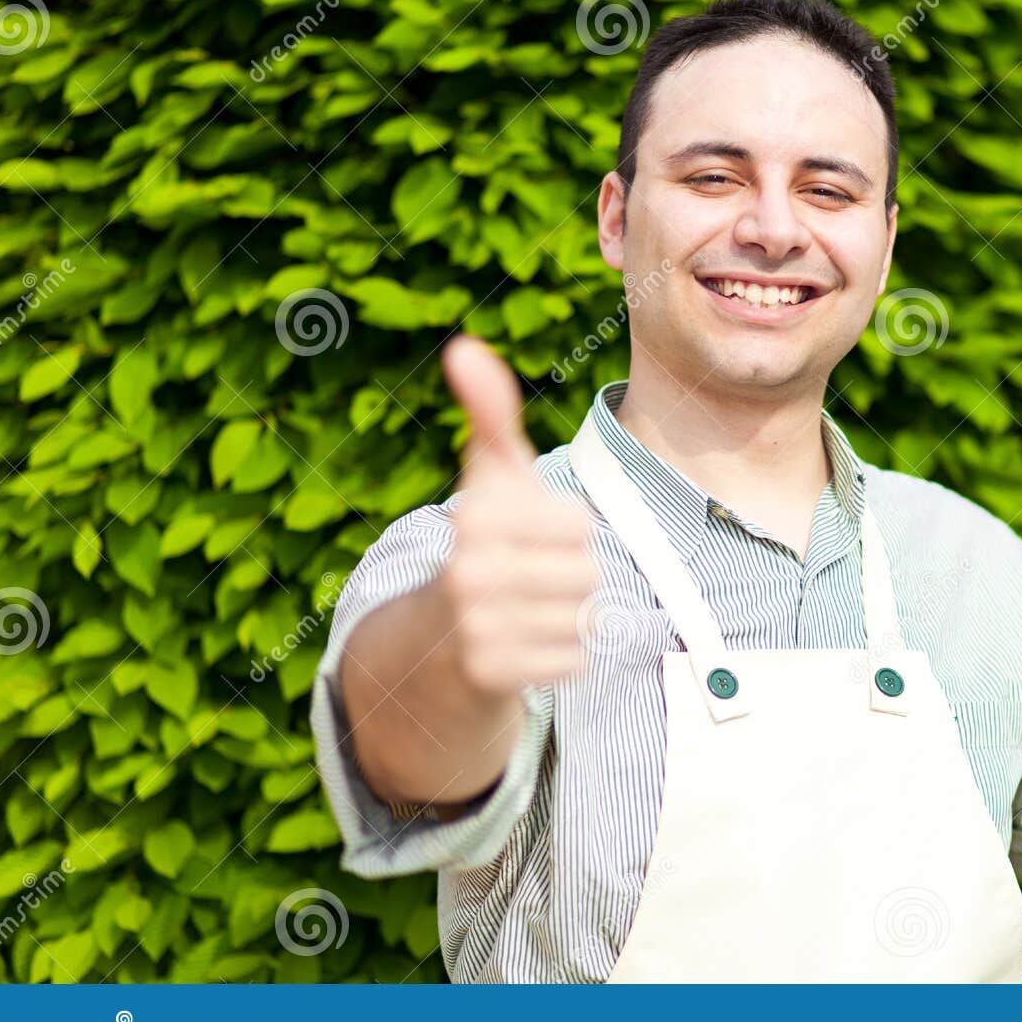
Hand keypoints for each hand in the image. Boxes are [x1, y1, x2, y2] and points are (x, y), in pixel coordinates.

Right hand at [437, 335, 596, 696]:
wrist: (435, 642)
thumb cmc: (483, 543)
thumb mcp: (490, 478)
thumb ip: (490, 414)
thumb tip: (464, 347)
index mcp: (475, 517)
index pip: (579, 527)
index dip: (567, 533)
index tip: (530, 537)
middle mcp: (468, 570)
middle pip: (586, 575)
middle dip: (570, 579)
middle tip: (529, 581)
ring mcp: (475, 626)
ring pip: (583, 620)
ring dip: (566, 620)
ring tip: (525, 613)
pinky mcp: (489, 674)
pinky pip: (573, 661)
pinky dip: (560, 658)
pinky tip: (524, 646)